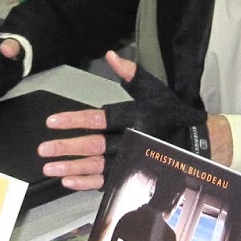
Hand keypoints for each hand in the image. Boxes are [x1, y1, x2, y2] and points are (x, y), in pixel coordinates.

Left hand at [38, 51, 208, 190]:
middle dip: (67, 148)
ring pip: (97, 168)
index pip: (99, 118)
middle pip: (94, 146)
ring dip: (71, 168)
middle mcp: (132, 141)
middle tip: (43, 150)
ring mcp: (131, 162)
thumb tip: (110, 55)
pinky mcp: (132, 177)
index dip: (74, 120)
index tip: (51, 122)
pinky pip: (107, 183)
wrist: (197, 144)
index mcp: (135, 117)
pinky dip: (87, 184)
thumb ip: (131, 74)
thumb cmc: (172, 115)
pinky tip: (69, 182)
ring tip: (49, 168)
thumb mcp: (154, 90)